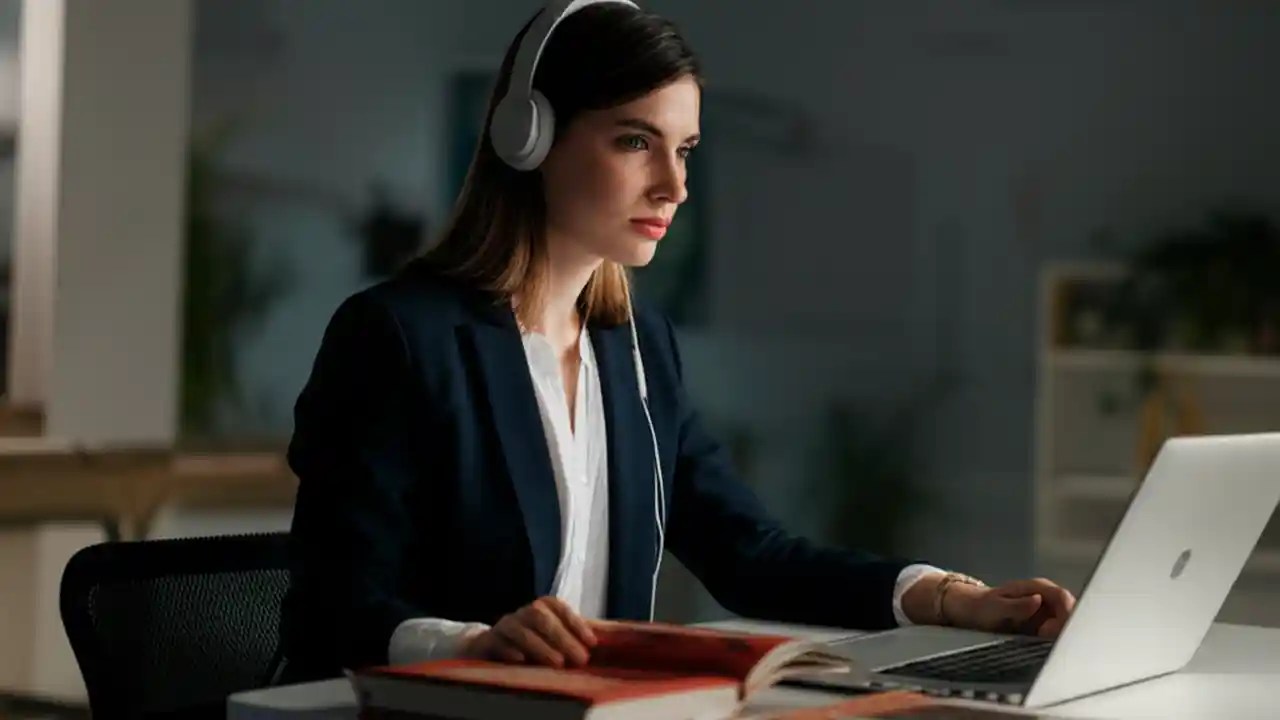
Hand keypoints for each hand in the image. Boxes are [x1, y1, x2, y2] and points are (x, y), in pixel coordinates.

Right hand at [459, 597, 597, 667]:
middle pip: (541, 618)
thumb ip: (573, 637)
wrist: (493, 647)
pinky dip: (510, 651)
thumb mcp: (553, 637)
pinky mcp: (488, 642)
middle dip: (562, 638)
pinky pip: (497, 643)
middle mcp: (523, 613)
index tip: (592, 643)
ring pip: (519, 630)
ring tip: (557, 663)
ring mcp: (505, 626)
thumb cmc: (533, 642)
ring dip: (540, 646)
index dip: (576, 623)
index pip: (558, 608)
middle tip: (579, 659)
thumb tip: (600, 643)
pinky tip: (522, 661)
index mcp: (542, 607)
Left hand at [945, 577, 1076, 637]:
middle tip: (1046, 640)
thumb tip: (1038, 601)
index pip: (1063, 598)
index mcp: (1038, 588)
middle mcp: (1047, 597)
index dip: (1065, 614)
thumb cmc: (982, 607)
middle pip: (1072, 612)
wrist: (973, 611)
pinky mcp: (1046, 623)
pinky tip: (1044, 646)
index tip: (1053, 632)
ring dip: (1061, 635)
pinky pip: (1059, 632)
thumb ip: (1016, 605)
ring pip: (1068, 624)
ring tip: (1042, 642)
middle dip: (1065, 628)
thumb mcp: (995, 607)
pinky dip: (1056, 640)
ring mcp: (1048, 610)